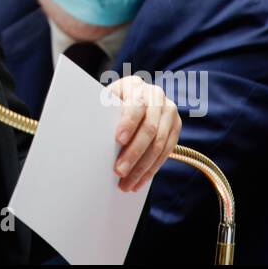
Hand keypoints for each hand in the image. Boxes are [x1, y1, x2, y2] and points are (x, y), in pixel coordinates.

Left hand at [105, 76, 181, 192]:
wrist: (132, 98)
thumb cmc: (113, 103)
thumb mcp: (106, 101)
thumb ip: (104, 112)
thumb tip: (92, 134)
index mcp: (135, 85)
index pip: (136, 105)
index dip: (128, 123)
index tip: (118, 140)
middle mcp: (156, 96)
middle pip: (150, 128)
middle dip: (134, 153)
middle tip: (119, 171)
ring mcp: (169, 111)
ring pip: (159, 144)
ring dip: (142, 167)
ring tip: (127, 183)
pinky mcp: (175, 127)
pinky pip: (166, 152)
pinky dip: (151, 169)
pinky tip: (139, 181)